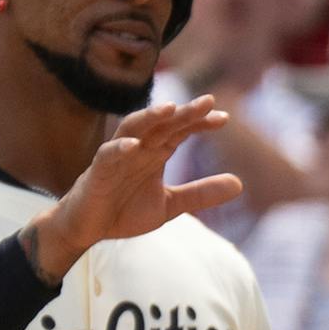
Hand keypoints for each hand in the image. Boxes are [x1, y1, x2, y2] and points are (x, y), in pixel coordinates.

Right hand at [25, 98, 236, 280]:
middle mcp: (137, 149)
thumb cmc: (124, 210)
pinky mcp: (97, 172)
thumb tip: (240, 183)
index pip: (180, 130)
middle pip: (162, 124)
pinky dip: (119, 149)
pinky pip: (107, 156)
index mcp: (155, 153)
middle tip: (208, 101)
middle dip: (183, 112)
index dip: (199, 122)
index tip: (224, 117)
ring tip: (170, 108)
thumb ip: (201, 193)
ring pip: (133, 129)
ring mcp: (116, 158)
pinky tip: (134, 144)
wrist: (87, 228)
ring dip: (150, 117)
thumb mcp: (170, 204)